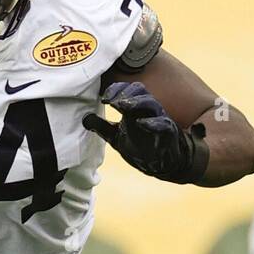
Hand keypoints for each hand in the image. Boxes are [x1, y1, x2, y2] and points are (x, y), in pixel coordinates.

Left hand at [83, 81, 209, 182]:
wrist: (161, 163)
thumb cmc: (140, 146)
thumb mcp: (116, 137)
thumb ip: (102, 127)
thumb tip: (85, 119)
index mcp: (136, 108)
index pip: (127, 90)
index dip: (116, 90)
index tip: (104, 98)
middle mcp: (148, 110)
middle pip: (140, 91)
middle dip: (125, 93)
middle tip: (111, 101)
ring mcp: (159, 120)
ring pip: (152, 103)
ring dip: (137, 102)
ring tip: (122, 106)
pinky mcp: (168, 133)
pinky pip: (164, 124)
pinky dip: (153, 122)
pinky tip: (142, 123)